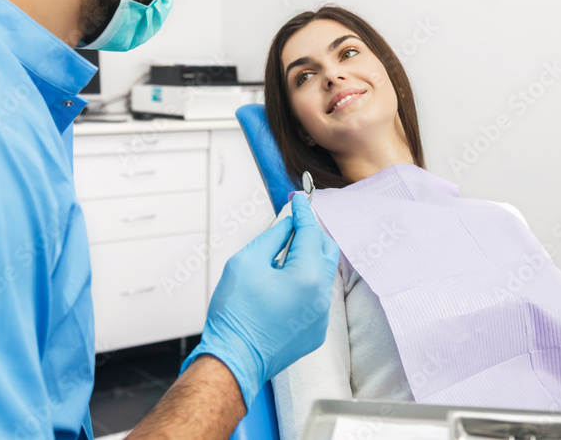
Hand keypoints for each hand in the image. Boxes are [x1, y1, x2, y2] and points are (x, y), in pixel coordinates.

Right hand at [179, 194, 339, 410]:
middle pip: (327, 250)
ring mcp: (321, 317)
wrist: (233, 360)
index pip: (311, 232)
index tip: (299, 199)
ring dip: (309, 258)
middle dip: (313, 232)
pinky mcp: (316, 332)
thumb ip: (273, 238)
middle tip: (295, 221)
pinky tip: (283, 285)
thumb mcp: (246, 262)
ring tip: (283, 254)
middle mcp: (322, 296)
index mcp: (307, 276)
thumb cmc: (235, 313)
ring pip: (323, 274)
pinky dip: (306, 283)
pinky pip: (317, 298)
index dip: (304, 212)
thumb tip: (289, 224)